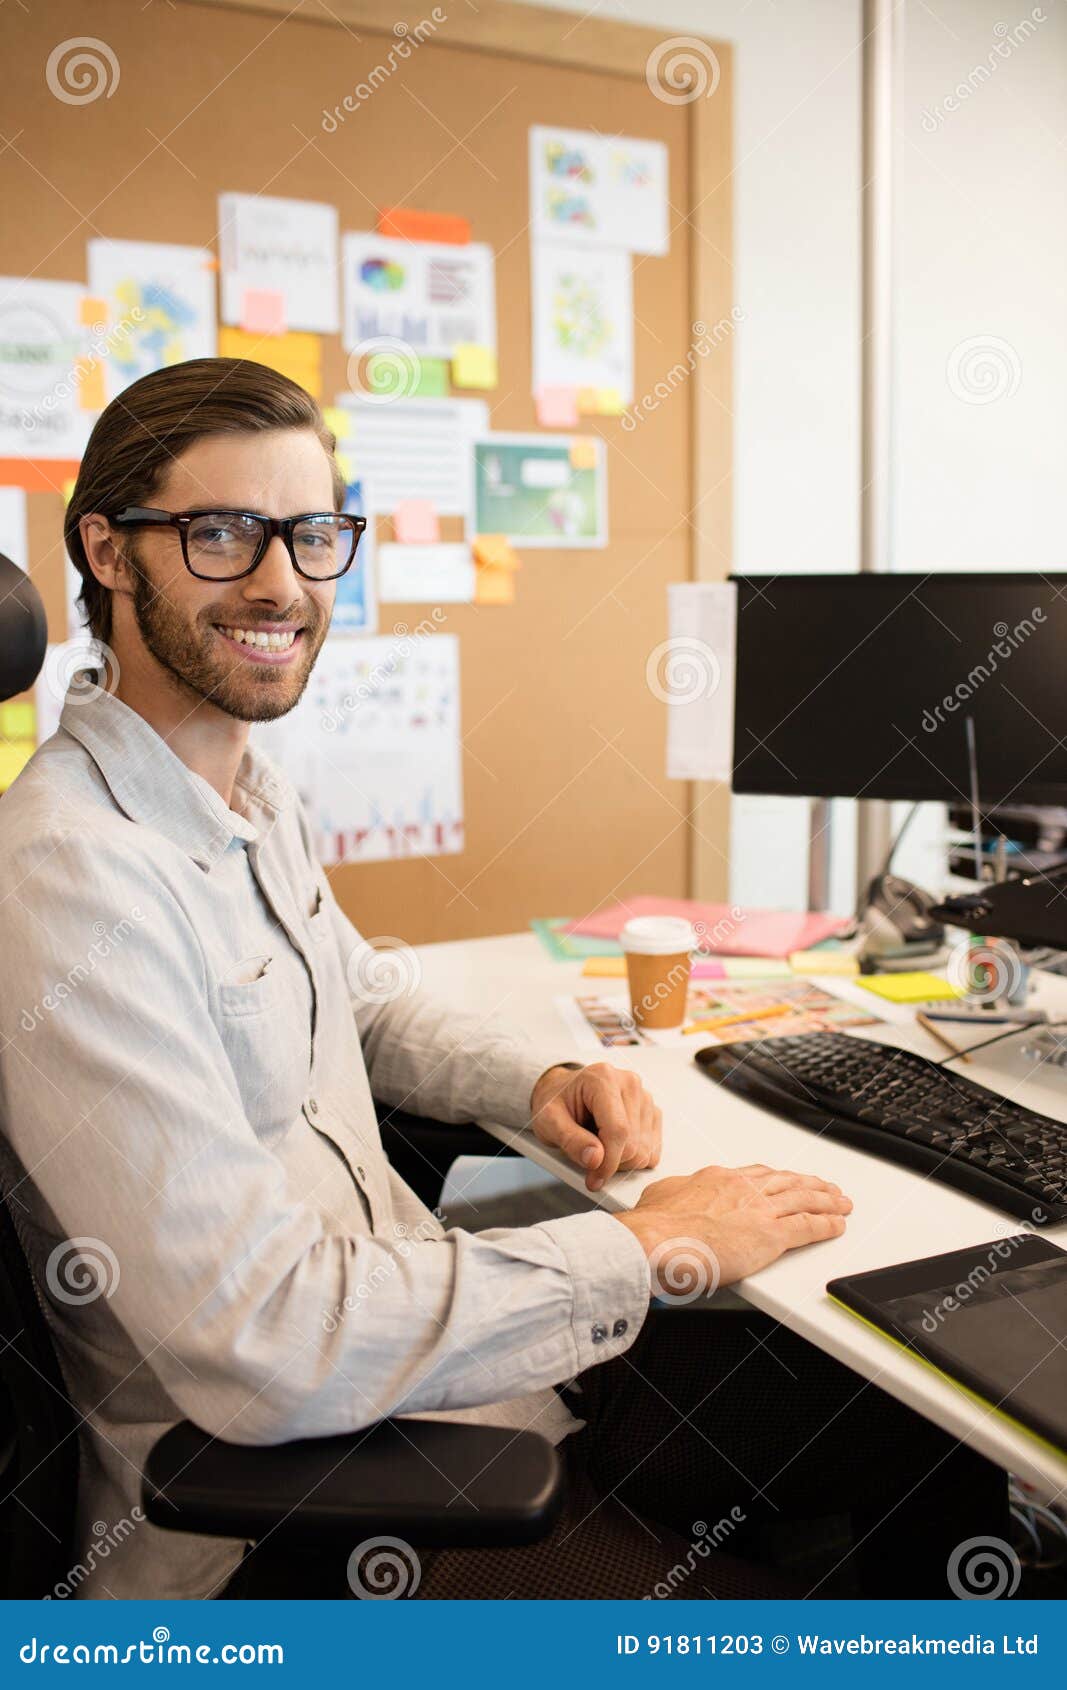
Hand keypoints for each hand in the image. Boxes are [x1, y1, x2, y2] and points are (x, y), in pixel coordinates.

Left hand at [529, 1062, 661, 1191]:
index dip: (608, 1163)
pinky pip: (652, 1150)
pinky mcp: (652, 1112)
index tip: (593, 1180)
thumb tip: (595, 1159)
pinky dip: (633, 1158)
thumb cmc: (555, 1104)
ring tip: (598, 1146)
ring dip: (621, 1161)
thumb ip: (571, 1140)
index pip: (618, 1130)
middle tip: (588, 1159)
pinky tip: (613, 1146)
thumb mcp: (548, 1122)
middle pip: (634, 1144)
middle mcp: (629, 1083)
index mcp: (603, 1079)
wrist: (562, 1094)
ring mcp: (644, 1097)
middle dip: (611, 1163)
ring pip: (645, 1150)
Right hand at [613, 1162, 851, 1293]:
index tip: (785, 1179)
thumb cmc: (652, 1228)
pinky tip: (837, 1225)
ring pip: (803, 1200)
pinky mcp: (770, 1236)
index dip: (776, 1177)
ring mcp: (759, 1210)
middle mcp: (743, 1189)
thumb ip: (674, 1194)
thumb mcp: (659, 1197)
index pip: (756, 1175)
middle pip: (786, 1182)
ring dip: (827, 1201)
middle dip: (809, 1185)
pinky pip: (808, 1227)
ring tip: (841, 1203)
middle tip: (825, 1187)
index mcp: (717, 1179)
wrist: (655, 1241)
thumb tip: (669, 1195)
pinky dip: (826, 1225)